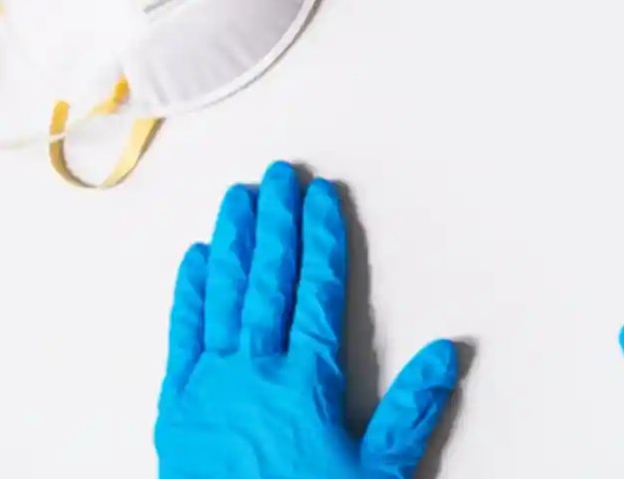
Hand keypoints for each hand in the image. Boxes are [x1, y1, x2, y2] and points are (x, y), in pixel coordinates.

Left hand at [156, 162, 460, 478]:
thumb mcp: (378, 476)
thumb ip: (411, 412)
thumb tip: (447, 353)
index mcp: (307, 382)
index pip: (319, 291)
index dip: (323, 239)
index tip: (323, 199)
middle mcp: (256, 371)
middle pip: (270, 278)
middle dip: (277, 221)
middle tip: (280, 175)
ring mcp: (210, 385)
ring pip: (224, 294)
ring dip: (233, 241)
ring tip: (238, 198)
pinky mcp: (175, 406)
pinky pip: (183, 334)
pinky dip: (190, 293)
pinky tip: (196, 260)